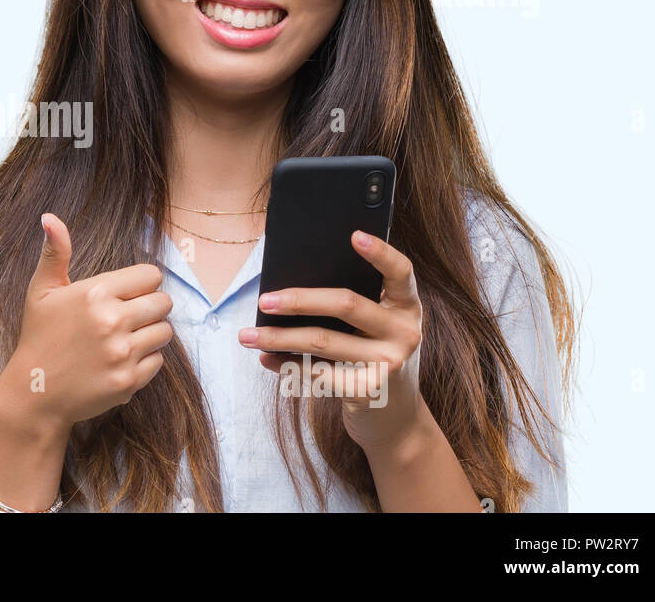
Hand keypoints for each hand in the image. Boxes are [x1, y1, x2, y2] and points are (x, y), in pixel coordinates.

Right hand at [2, 213, 174, 428]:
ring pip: (165, 332)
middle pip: (163, 302)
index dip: (141, 284)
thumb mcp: (41, 291)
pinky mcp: (128, 381)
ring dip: (150, 334)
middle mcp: (112, 321)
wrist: (35, 392)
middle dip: (150, 307)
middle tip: (128, 317)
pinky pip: (158, 362)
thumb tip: (49, 217)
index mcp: (95, 293)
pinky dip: (145, 361)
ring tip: (125, 338)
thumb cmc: (39, 336)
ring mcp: (122, 353)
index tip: (126, 294)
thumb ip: (55, 253)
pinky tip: (121, 361)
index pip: (151, 276)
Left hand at [237, 230, 424, 454]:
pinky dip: (286, 365)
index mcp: (407, 306)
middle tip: (264, 300)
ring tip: (247, 335)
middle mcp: (405, 332)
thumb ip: (352, 306)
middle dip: (299, 300)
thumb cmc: (372, 357)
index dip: (380, 252)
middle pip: (347, 303)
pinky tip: (266, 359)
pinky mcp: (369, 390)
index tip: (353, 234)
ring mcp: (390, 363)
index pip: (400, 271)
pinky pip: (317, 372)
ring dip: (278, 337)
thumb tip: (287, 288)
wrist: (395, 419)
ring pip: (322, 341)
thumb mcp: (375, 329)